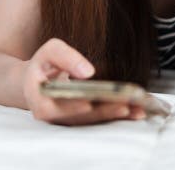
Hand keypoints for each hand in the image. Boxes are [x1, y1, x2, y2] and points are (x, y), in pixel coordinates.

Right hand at [22, 38, 145, 125]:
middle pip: (79, 117)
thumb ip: (64, 56)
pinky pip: (99, 121)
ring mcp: (68, 122)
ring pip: (92, 122)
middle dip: (102, 112)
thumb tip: (88, 71)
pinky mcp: (82, 121)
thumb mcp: (49, 51)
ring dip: (114, 117)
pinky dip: (117, 116)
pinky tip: (135, 112)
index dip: (71, 107)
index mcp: (39, 101)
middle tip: (124, 106)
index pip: (54, 108)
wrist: (38, 80)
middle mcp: (54, 117)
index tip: (88, 103)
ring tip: (136, 110)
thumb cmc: (44, 64)